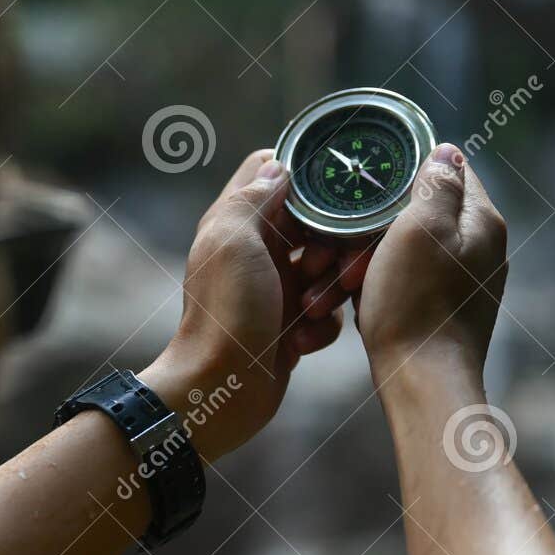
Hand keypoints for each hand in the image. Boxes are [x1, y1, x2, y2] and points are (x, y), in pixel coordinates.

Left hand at [139, 149, 352, 460]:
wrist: (222, 388)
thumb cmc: (225, 314)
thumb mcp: (233, 242)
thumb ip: (252, 198)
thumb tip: (279, 165)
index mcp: (235, 221)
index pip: (271, 171)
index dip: (304, 176)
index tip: (332, 193)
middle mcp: (256, 249)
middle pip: (315, 220)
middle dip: (332, 242)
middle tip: (325, 266)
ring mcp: (276, 286)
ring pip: (329, 266)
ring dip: (329, 289)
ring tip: (311, 311)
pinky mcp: (293, 321)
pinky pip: (328, 309)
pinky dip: (322, 325)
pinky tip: (302, 342)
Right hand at [354, 144, 506, 385]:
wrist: (422, 381)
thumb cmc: (416, 305)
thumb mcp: (420, 229)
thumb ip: (435, 183)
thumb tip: (446, 150)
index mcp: (481, 220)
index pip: (448, 169)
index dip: (402, 173)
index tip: (366, 190)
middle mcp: (480, 246)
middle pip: (420, 212)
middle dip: (374, 226)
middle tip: (342, 248)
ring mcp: (463, 279)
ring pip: (405, 248)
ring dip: (367, 259)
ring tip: (340, 281)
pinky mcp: (444, 307)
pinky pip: (404, 280)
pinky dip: (377, 285)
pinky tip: (355, 300)